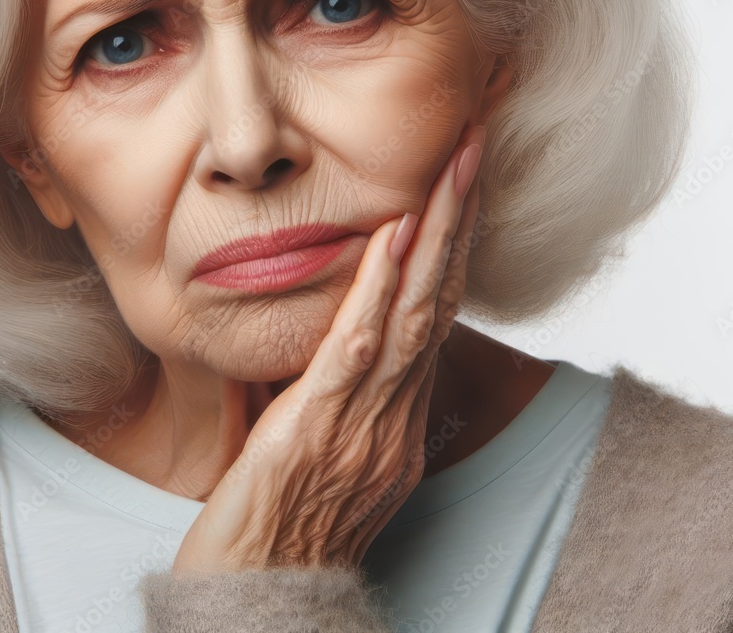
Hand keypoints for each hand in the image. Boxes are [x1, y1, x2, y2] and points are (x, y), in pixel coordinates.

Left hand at [171, 122, 487, 573]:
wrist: (256, 602)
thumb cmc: (282, 525)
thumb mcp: (327, 451)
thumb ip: (340, 389)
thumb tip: (338, 330)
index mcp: (398, 416)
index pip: (436, 313)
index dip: (456, 245)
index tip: (464, 183)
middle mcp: (395, 416)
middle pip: (438, 299)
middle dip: (461, 218)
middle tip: (476, 145)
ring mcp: (365, 424)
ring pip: (411, 314)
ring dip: (435, 234)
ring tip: (452, 167)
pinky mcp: (316, 432)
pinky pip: (356, 350)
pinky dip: (377, 288)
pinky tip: (392, 237)